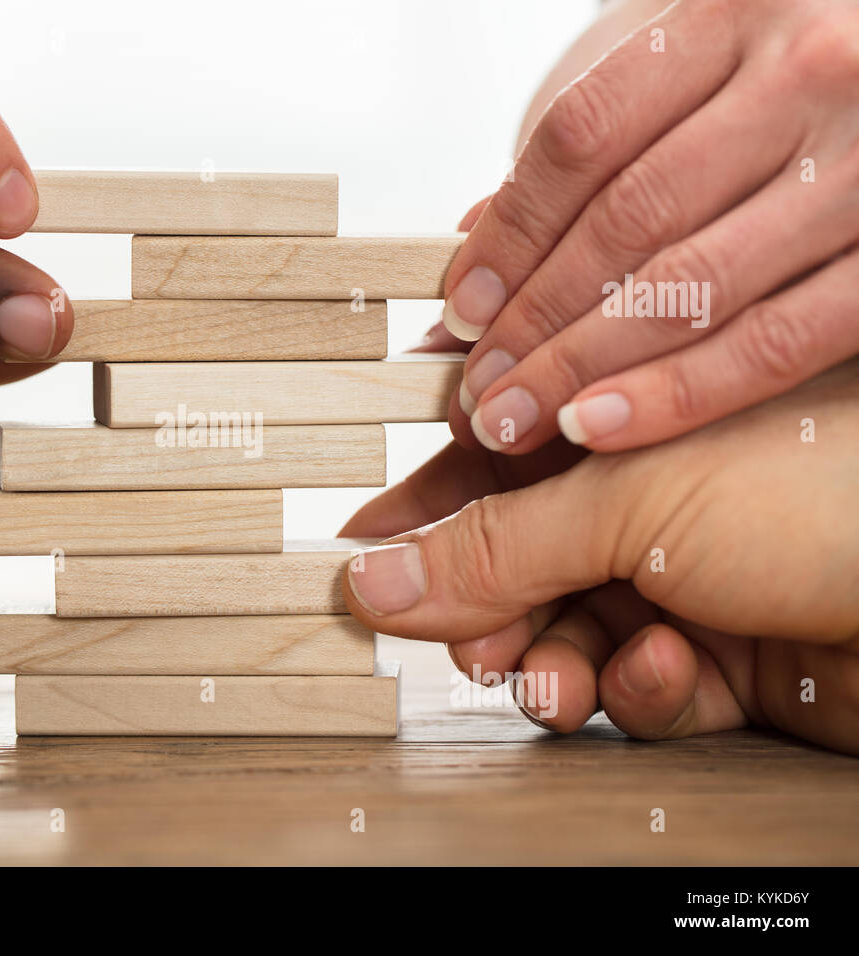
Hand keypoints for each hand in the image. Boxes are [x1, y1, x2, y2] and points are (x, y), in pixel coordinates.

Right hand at [341, 361, 858, 754]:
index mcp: (625, 415)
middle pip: (520, 558)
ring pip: (569, 632)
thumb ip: (492, 549)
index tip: (365, 554)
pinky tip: (663, 670)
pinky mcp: (727, 654)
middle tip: (463, 642)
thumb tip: (371, 575)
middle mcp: (652, 492)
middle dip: (485, 609)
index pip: (491, 460)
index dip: (423, 510)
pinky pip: (641, 682)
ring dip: (550, 663)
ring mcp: (690, 573)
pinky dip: (640, 687)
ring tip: (552, 678)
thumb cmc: (837, 491)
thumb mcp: (632, 505)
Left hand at [441, 0, 858, 455]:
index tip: (462, 308)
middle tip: (477, 387)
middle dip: (534, 318)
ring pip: (691, 287)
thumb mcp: (708, 70)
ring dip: (582, 367)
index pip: (583, 134)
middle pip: (628, 218)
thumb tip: (474, 244)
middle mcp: (809, 73)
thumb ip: (603, 144)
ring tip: (513, 418)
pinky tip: (597, 426)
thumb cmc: (801, 84)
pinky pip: (775, 341)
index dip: (509, 232)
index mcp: (735, 14)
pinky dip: (677, 393)